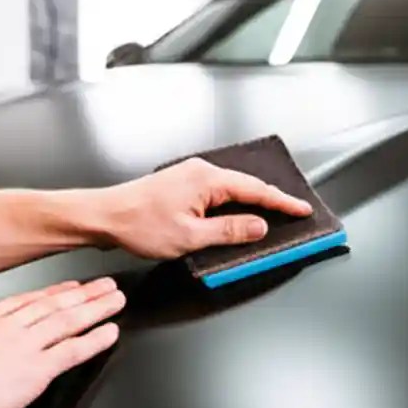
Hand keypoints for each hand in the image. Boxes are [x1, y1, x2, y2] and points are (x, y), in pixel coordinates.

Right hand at [0, 278, 124, 407]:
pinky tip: (112, 332)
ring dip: (96, 309)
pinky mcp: (33, 371)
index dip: (47, 295)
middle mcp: (4, 329)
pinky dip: (95, 340)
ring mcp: (21, 347)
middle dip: (81, 295)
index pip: (21, 304)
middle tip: (104, 285)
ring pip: (68, 321)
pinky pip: (73, 351)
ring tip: (116, 299)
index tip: (65, 288)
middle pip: (51, 306)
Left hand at [95, 158, 313, 259]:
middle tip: (295, 212)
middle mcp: (201, 171)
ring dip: (253, 201)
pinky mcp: (182, 185)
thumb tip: (259, 227)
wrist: (104, 217)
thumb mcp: (191, 236)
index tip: (303, 209)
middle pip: (247, 185)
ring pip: (233, 188)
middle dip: (273, 199)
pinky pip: (218, 192)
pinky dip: (234, 202)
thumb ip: (229, 231)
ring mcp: (190, 176)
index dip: (283, 202)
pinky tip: (238, 214)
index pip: (257, 189)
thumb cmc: (139, 225)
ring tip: (273, 214)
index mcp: (207, 179)